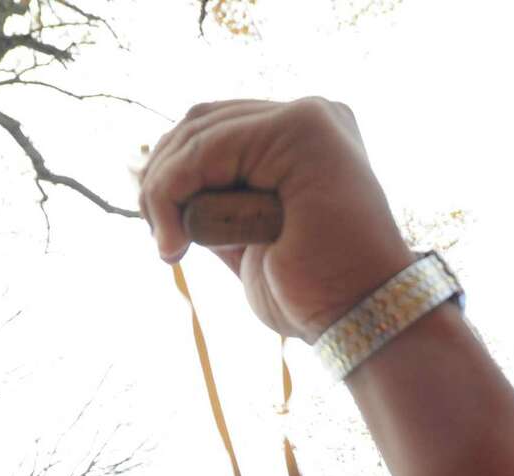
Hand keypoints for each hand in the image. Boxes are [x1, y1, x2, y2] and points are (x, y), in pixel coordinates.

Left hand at [137, 97, 416, 341]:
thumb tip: (150, 183)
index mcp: (305, 140)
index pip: (214, 129)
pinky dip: (173, 192)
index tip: (161, 230)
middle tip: (160, 239)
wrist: (364, 321)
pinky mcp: (302, 130)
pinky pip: (206, 149)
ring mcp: (311, 119)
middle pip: (201, 122)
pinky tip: (176, 239)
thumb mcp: (250, 241)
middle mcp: (313, 118)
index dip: (172, 174)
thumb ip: (213, 204)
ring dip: (165, 192)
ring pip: (197, 134)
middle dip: (162, 179)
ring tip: (170, 245)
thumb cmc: (314, 296)